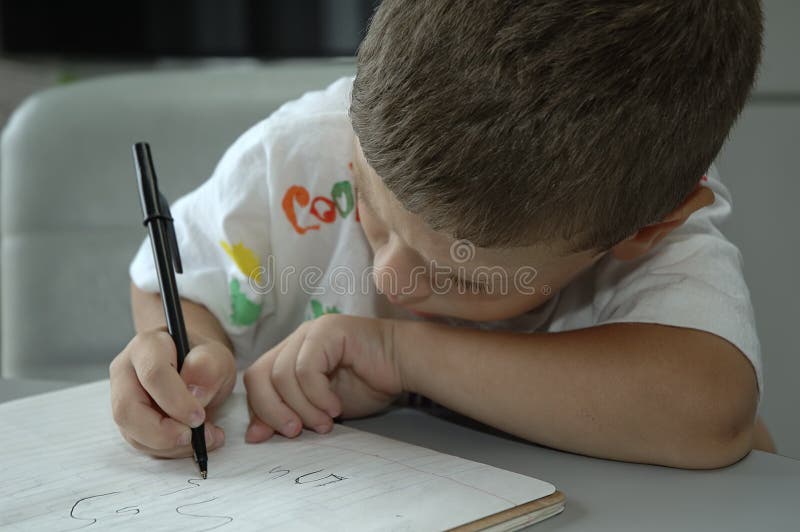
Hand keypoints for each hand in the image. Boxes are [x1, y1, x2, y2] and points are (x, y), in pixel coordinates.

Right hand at [109, 328, 235, 457]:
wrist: (196, 369)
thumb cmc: (204, 360)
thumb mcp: (217, 357)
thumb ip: (208, 368)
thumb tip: (194, 394)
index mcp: (148, 346)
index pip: (152, 374)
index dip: (175, 400)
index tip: (198, 417)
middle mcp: (126, 371)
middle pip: (128, 408)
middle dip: (162, 432)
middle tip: (194, 437)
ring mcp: (121, 397)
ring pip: (131, 431)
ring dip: (168, 445)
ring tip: (203, 440)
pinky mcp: (128, 421)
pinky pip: (140, 443)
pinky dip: (168, 450)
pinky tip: (193, 442)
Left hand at [243, 314, 399, 442]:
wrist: (403, 364)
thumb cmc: (367, 384)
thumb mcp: (320, 409)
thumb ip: (289, 416)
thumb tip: (254, 436)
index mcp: (288, 355)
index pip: (256, 381)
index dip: (259, 411)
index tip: (272, 437)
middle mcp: (294, 340)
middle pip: (258, 375)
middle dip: (272, 411)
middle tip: (295, 432)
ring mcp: (309, 332)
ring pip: (282, 375)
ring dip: (302, 408)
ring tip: (326, 422)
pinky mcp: (327, 331)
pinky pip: (306, 369)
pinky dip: (317, 396)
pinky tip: (335, 407)